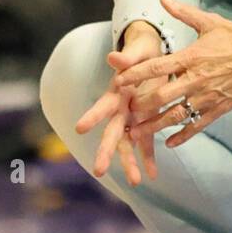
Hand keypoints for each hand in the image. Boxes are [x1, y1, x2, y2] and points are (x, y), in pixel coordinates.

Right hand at [74, 22, 168, 185]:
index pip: (103, 106)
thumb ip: (127, 56)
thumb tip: (113, 56)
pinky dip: (149, 159)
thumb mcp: (137, 50)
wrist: (151, 54)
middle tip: (99, 170)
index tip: (80, 128)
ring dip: (130, 162)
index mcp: (117, 92)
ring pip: (129, 143)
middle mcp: (122, 108)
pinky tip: (151, 176)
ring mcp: (133, 117)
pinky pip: (147, 143)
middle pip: (113, 133)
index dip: (93, 116)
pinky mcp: (147, 121)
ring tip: (134, 182)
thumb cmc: (141, 50)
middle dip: (107, 151)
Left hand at [112, 0, 231, 148]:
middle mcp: (197, 79)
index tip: (118, 81)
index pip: (157, 67)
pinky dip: (183, 136)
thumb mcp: (209, 22)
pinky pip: (197, 126)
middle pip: (162, 96)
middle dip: (141, 105)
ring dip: (154, 126)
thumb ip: (183, 13)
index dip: (135, 75)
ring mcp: (207, 97)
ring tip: (137, 133)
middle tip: (125, 111)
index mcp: (191, 57)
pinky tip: (169, 143)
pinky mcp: (219, 109)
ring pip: (176, 115)